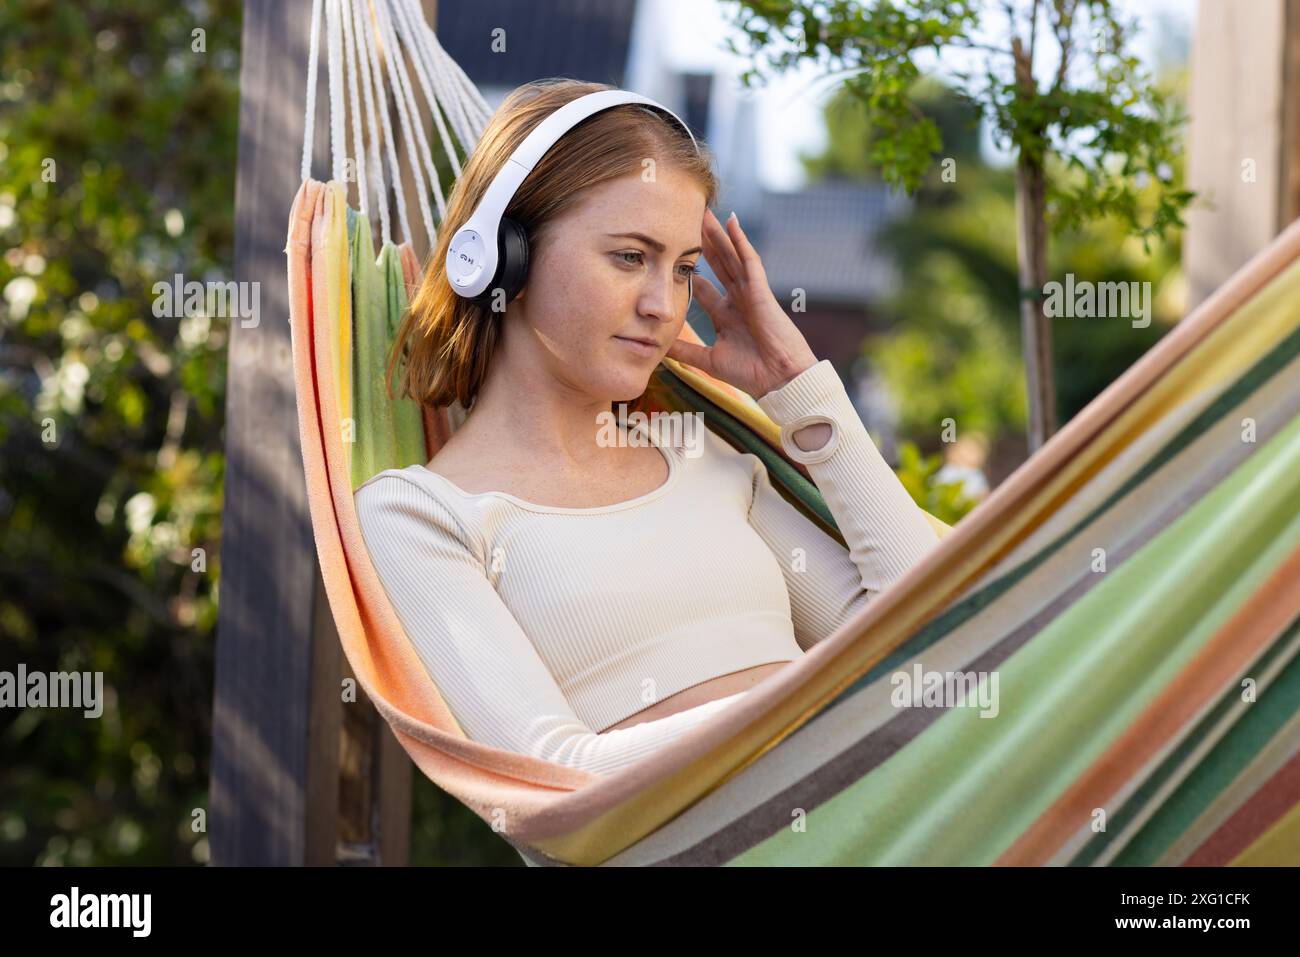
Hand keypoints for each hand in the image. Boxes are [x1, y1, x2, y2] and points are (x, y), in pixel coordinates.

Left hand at [665, 208, 818, 398]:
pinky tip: (731, 221)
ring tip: (703, 211)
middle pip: (716, 265)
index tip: (671, 256)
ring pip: (730, 255)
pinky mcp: (760, 289)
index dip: (689, 272)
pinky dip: (740, 239)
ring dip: (717, 234)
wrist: (779, 379)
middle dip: (701, 244)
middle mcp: (737, 299)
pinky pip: (749, 259)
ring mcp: (750, 292)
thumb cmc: (751, 372)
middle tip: (684, 222)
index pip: (704, 287)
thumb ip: (685, 351)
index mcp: (726, 315)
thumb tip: (659, 348)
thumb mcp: (708, 360)